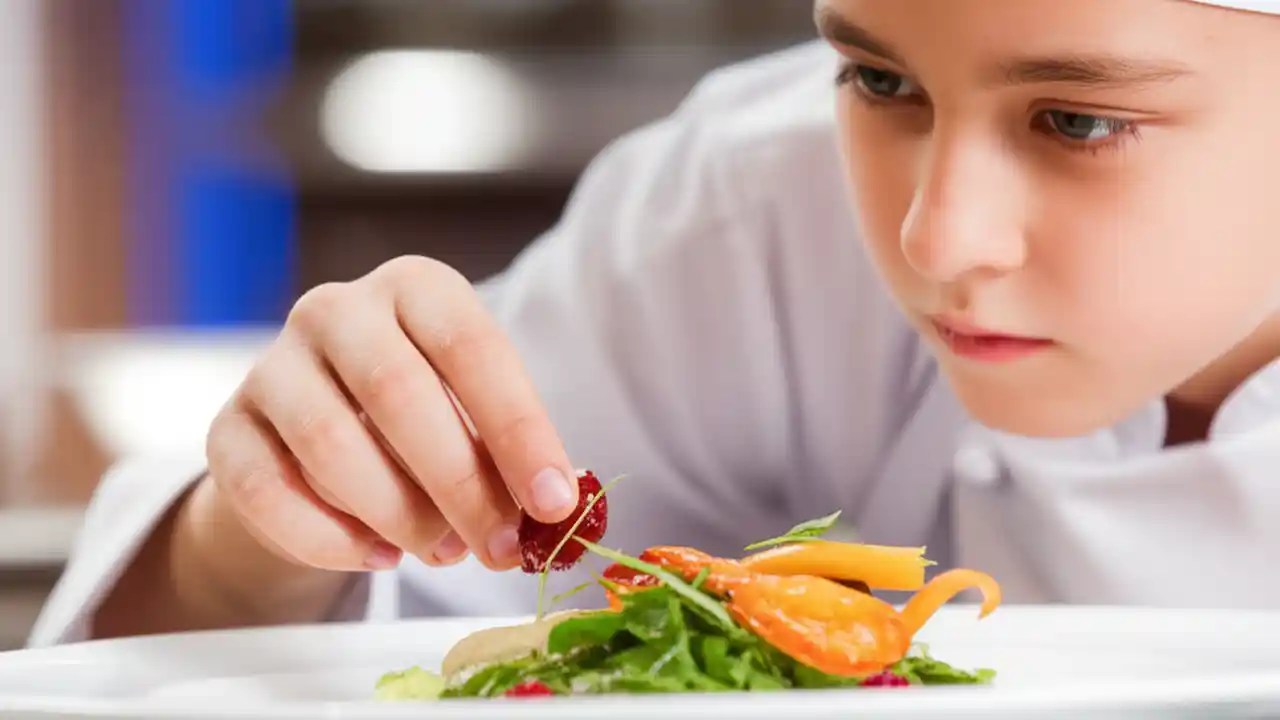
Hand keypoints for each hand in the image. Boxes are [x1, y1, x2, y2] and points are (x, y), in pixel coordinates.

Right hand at [203, 256, 579, 571]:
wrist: (316, 434)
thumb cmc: (422, 417)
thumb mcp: (473, 415)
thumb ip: (506, 456)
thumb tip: (552, 515)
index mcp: (415, 287)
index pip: (472, 349)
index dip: (518, 431)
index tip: (554, 504)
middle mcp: (336, 309)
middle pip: (397, 394)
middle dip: (460, 485)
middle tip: (500, 548)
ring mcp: (272, 365)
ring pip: (331, 447)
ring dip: (399, 516)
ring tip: (445, 551)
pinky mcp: (226, 428)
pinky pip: (269, 493)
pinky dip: (330, 539)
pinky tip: (378, 555)